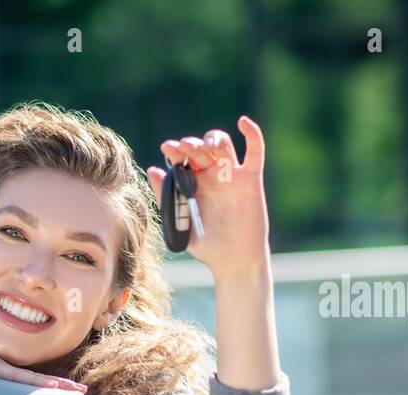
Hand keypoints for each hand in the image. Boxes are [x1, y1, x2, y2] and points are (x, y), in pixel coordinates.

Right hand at [0, 315, 86, 392]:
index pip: (29, 381)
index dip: (48, 386)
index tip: (66, 391)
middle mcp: (3, 369)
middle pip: (38, 381)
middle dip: (62, 387)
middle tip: (83, 392)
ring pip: (34, 381)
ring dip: (58, 387)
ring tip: (78, 392)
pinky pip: (19, 379)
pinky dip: (37, 384)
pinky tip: (54, 386)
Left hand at [146, 116, 269, 275]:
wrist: (232, 259)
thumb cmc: (204, 244)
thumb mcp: (179, 222)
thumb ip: (165, 197)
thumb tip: (152, 170)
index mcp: (191, 183)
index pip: (182, 159)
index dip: (175, 151)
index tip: (166, 148)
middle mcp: (210, 175)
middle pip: (200, 149)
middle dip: (191, 145)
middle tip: (182, 147)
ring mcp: (231, 174)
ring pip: (223, 145)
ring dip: (213, 139)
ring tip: (204, 146)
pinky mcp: (251, 178)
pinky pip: (255, 151)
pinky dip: (252, 134)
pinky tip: (242, 122)